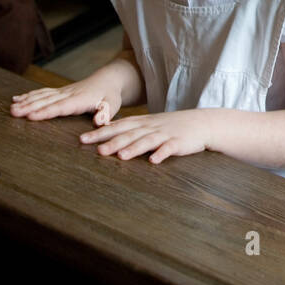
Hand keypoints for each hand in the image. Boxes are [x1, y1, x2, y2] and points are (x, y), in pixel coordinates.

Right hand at [10, 75, 124, 125]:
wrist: (109, 79)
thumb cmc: (111, 95)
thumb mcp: (113, 104)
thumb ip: (106, 113)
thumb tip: (99, 121)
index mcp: (79, 100)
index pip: (60, 107)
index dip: (45, 112)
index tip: (30, 116)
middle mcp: (68, 94)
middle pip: (46, 101)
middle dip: (29, 107)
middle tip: (13, 112)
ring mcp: (62, 92)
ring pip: (41, 96)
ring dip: (26, 101)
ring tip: (11, 108)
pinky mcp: (59, 92)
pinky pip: (42, 92)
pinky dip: (29, 95)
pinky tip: (16, 98)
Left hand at [77, 109, 207, 162]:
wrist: (202, 123)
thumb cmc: (172, 126)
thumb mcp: (150, 124)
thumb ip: (131, 130)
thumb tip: (107, 138)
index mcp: (142, 123)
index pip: (117, 126)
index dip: (100, 133)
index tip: (82, 139)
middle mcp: (151, 127)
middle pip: (129, 134)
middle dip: (112, 141)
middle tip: (97, 150)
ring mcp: (165, 134)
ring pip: (146, 141)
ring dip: (134, 148)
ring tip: (121, 156)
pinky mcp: (179, 143)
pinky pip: (169, 149)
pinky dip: (161, 154)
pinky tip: (153, 161)